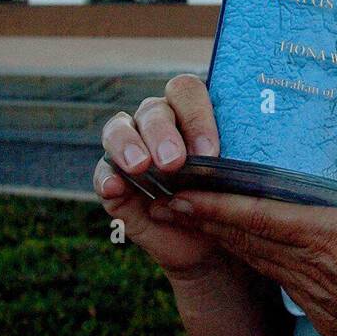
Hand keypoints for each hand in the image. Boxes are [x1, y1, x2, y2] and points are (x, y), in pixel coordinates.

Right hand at [94, 73, 224, 278]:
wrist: (207, 243)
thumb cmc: (225, 200)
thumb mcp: (233, 182)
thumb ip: (229, 164)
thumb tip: (228, 158)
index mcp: (192, 111)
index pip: (187, 92)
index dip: (197, 116)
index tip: (209, 153)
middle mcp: (159, 121)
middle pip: (154, 109)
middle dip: (163, 133)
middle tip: (174, 162)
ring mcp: (132, 146)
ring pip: (119, 128)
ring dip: (129, 144)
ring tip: (141, 166)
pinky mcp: (112, 177)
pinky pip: (103, 169)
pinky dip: (107, 176)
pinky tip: (115, 188)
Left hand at [150, 135, 336, 335]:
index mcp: (334, 236)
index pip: (262, 218)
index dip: (218, 206)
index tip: (184, 195)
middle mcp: (313, 264)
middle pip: (246, 238)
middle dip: (203, 220)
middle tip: (167, 204)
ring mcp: (313, 292)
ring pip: (256, 260)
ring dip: (222, 240)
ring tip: (191, 222)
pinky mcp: (320, 312)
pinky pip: (277, 280)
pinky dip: (252, 262)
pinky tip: (244, 254)